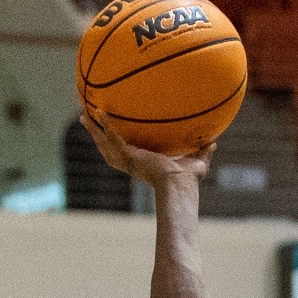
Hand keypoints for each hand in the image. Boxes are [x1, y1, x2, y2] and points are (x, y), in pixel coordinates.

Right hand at [80, 113, 212, 187]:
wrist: (180, 185)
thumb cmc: (188, 180)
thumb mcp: (196, 162)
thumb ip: (203, 152)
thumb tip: (214, 142)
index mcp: (142, 164)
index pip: (124, 154)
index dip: (115, 145)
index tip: (110, 135)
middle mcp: (131, 163)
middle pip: (106, 148)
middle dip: (96, 135)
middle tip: (87, 121)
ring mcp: (128, 160)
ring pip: (103, 143)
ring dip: (93, 130)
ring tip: (83, 115)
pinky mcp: (129, 155)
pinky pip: (113, 137)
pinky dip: (104, 125)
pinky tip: (97, 112)